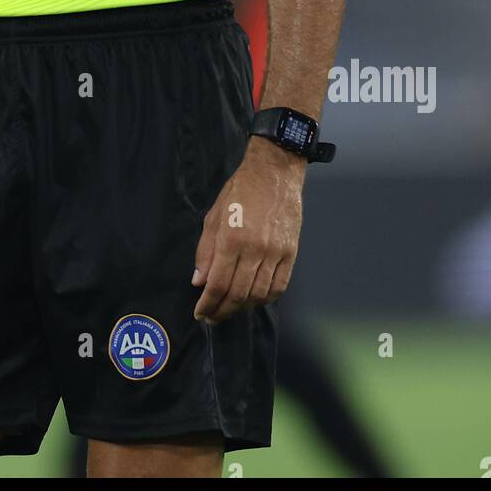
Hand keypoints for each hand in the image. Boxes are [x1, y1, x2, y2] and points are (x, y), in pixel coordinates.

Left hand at [191, 136, 305, 323]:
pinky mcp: (291, 253)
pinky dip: (265, 299)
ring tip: (230, 309)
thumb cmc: (240, 191)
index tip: (200, 313)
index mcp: (232, 239)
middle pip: (238, 294)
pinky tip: (253, 299)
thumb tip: (199, 281)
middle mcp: (255, 249)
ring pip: (259, 295)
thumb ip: (205, 251)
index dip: (208, 304)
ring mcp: (276, 252)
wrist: (274, 173)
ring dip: (242, 308)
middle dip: (222, 311)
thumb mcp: (214, 216)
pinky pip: (279, 286)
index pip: (218, 284)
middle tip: (212, 317)